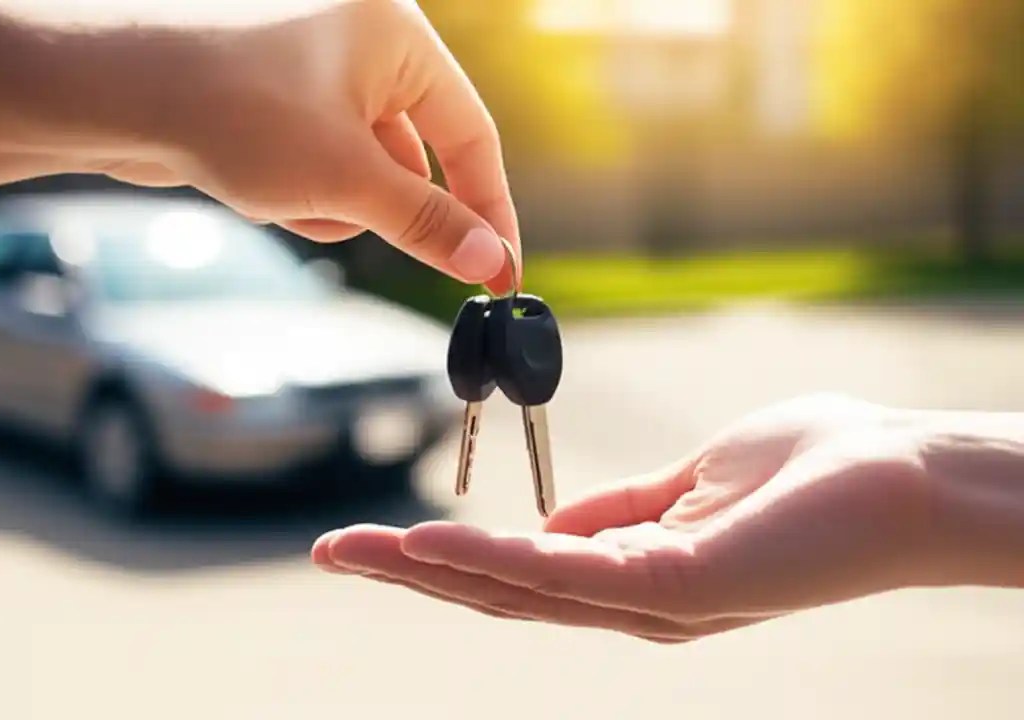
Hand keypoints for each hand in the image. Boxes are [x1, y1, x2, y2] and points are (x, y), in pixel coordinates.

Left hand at [76, 0, 519, 292]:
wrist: (107, 84)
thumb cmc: (232, 107)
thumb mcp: (345, 178)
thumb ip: (425, 222)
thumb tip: (487, 260)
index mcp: (395, 32)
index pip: (471, 132)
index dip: (489, 209)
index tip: (500, 272)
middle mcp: (358, 38)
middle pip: (409, 155)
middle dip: (374, 204)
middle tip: (345, 223)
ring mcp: (307, 65)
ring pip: (355, 167)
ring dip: (329, 201)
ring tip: (277, 188)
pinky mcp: (267, 95)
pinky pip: (311, 160)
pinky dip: (293, 187)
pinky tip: (249, 181)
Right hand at [313, 394, 943, 642]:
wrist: (910, 474)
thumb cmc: (815, 471)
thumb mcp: (688, 483)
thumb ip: (614, 509)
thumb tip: (542, 524)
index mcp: (634, 572)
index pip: (519, 572)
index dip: (443, 559)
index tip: (377, 538)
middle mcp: (635, 601)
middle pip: (501, 593)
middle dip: (409, 576)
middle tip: (330, 554)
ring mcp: (657, 601)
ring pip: (518, 591)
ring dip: (428, 572)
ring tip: (353, 553)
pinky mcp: (681, 586)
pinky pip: (566, 572)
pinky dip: (491, 561)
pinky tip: (430, 547)